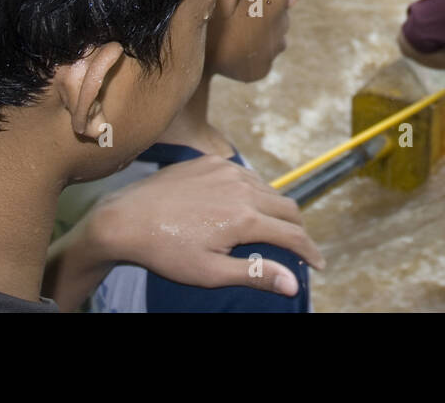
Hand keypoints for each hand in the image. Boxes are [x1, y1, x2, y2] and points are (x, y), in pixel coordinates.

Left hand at [91, 153, 324, 296]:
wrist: (126, 219)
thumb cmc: (167, 252)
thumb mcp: (211, 273)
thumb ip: (255, 274)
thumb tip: (293, 283)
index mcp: (246, 217)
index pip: (293, 234)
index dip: (310, 251)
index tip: (318, 265)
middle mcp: (243, 187)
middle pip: (288, 207)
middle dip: (297, 229)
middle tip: (297, 248)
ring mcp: (226, 170)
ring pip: (268, 189)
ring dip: (276, 210)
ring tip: (270, 230)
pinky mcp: (210, 161)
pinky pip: (244, 175)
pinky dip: (254, 192)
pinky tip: (242, 207)